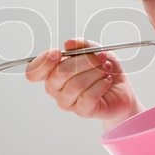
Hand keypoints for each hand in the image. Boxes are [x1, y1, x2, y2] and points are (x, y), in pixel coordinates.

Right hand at [25, 39, 141, 121]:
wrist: (121, 88)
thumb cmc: (104, 69)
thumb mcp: (95, 51)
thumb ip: (82, 45)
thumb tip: (69, 43)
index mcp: (52, 72)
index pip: (33, 72)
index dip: (42, 63)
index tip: (58, 53)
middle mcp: (55, 88)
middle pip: (59, 74)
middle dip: (84, 61)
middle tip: (101, 57)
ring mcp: (67, 102)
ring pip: (75, 85)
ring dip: (95, 72)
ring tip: (106, 69)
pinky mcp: (82, 111)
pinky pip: (87, 97)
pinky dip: (100, 85)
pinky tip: (107, 80)